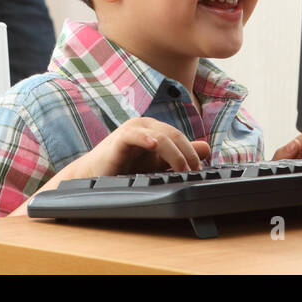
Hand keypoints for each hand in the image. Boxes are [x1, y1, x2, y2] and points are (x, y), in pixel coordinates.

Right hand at [72, 117, 210, 178]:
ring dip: (175, 154)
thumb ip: (179, 154)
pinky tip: (154, 145)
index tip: (199, 171)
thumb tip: (207, 148)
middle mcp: (146, 125)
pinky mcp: (120, 139)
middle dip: (187, 154)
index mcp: (156, 129)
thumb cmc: (124, 167)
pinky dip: (146, 138)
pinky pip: (135, 135)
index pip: (181, 137)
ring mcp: (133, 130)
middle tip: (193, 172)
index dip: (192, 153)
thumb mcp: (157, 163)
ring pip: (162, 136)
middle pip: (175, 135)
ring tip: (182, 169)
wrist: (94, 176)